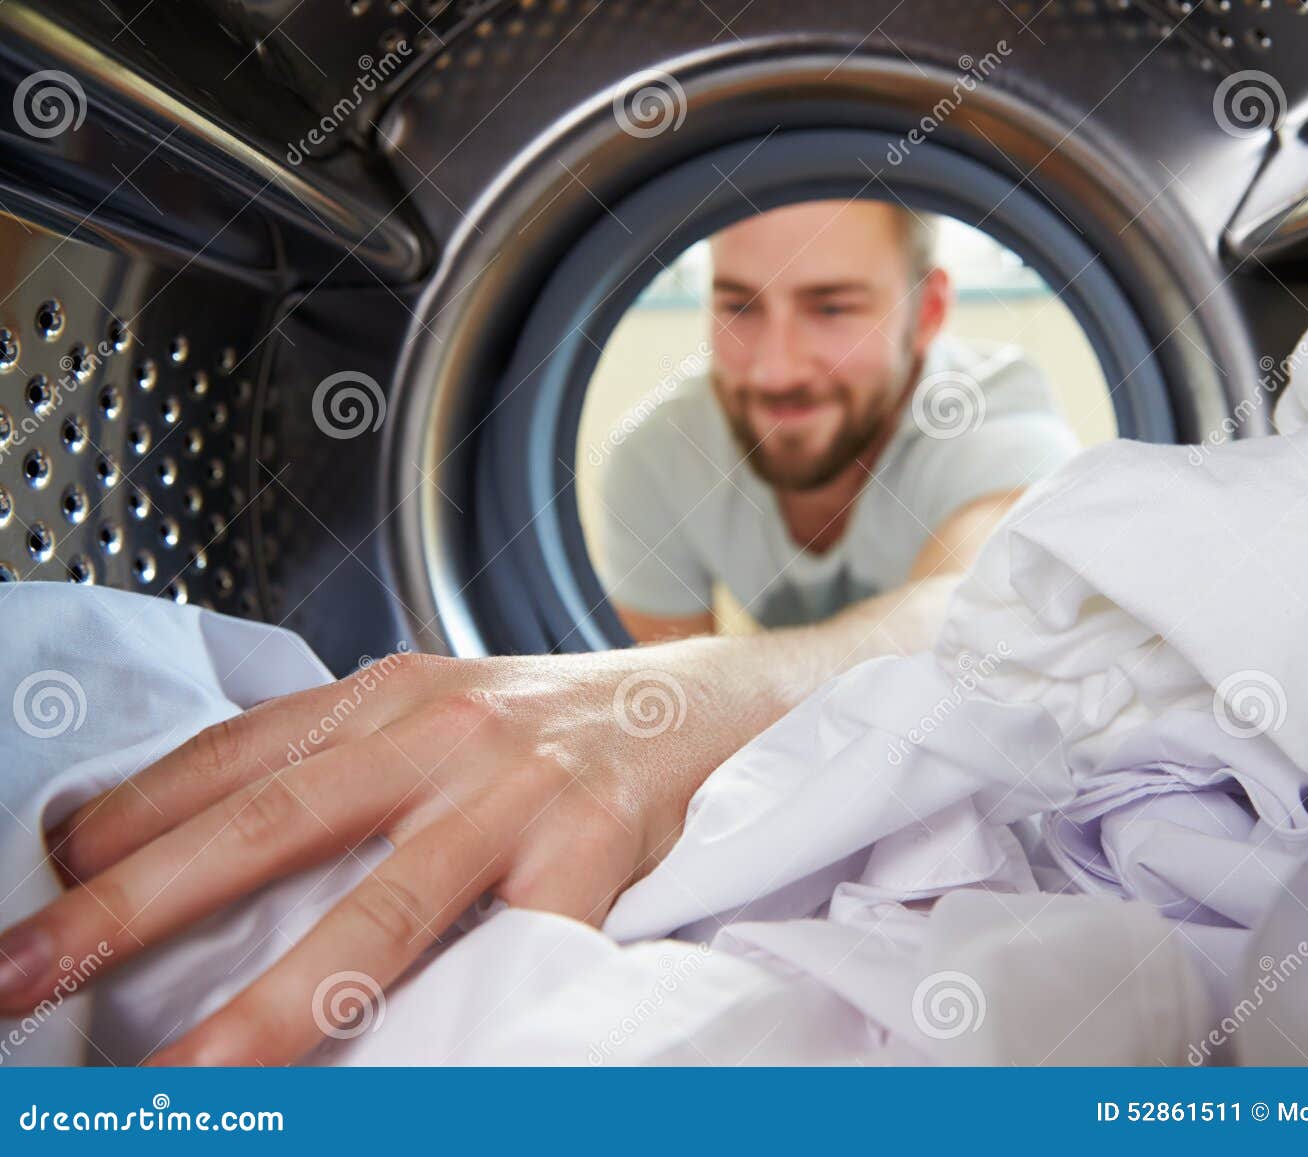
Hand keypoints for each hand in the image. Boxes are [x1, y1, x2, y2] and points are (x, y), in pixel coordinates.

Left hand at [0, 647, 744, 1064]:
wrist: (721, 699)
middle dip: (134, 908)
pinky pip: (518, 956)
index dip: (124, 822)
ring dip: (275, 1006)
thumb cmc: (571, 723)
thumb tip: (221, 848)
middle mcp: (444, 731)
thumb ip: (352, 761)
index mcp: (393, 695)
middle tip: (26, 976)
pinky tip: (424, 1078)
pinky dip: (468, 1021)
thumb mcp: (448, 708)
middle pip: (270, 823)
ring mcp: (521, 790)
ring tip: (192, 1081)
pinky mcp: (597, 846)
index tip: (37, 886)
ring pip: (383, 910)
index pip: (231, 754)